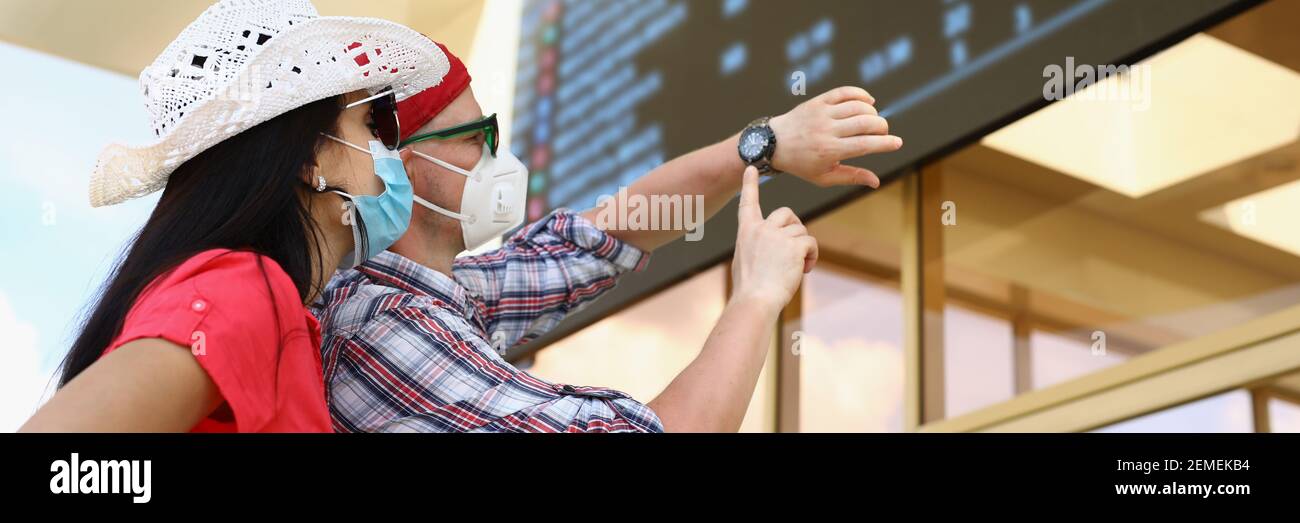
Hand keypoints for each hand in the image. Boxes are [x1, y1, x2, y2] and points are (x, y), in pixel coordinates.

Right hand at [730, 166, 818, 312]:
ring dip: (804, 248)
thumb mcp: (745, 260)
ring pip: (801, 231)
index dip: (750, 185)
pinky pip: (810, 243)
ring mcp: (778, 236)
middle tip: (796, 246)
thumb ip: (759, 246)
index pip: (748, 202)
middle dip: (795, 227)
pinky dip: (812, 256)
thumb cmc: (749, 288)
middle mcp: (761, 229)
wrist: (755, 300)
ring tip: (798, 267)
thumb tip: (776, 247)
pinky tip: (804, 269)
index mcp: (746, 231)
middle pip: (786, 213)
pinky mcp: (794, 245)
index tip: (751, 168)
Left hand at [769, 86, 902, 187]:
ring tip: (874, 121)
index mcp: (829, 151)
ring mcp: (823, 113)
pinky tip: (869, 102)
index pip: (865, 144)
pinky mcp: (819, 101)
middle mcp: (826, 130)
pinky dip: (861, 94)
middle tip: (883, 133)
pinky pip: (845, 92)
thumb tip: (877, 182)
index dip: (885, 143)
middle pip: (865, 123)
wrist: (774, 143)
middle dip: (882, 127)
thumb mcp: (824, 177)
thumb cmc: (801, 164)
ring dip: (873, 112)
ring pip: (858, 106)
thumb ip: (851, 176)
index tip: (898, 143)